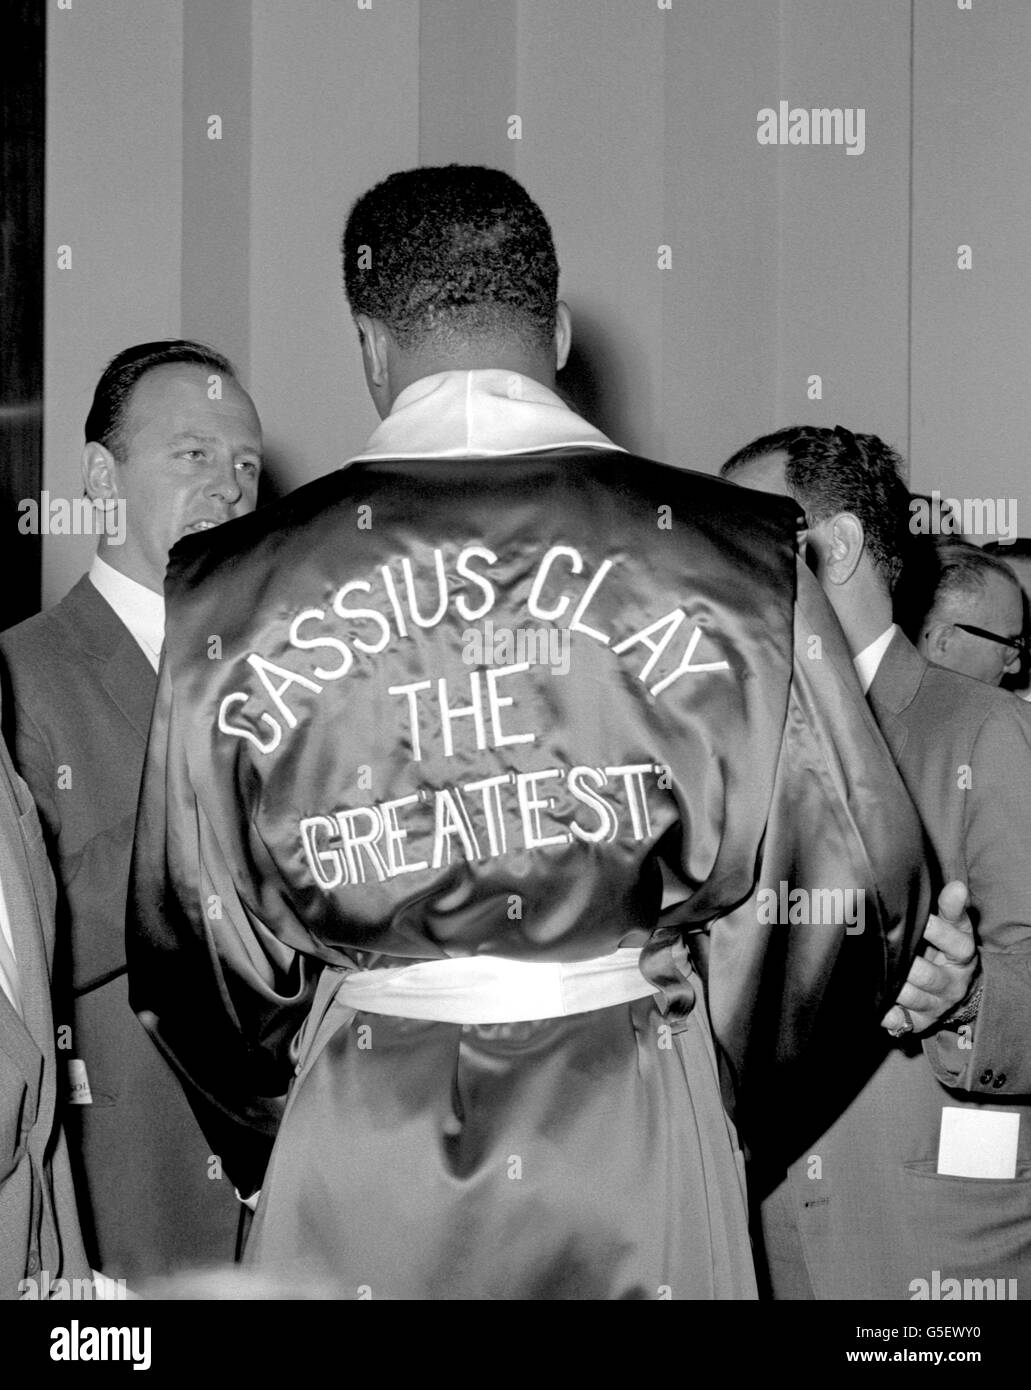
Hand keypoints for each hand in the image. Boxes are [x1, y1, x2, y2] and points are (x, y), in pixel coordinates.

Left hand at [881, 880, 977, 1036]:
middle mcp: (951, 985)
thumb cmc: (946, 948)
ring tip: (871, 970)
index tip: (920, 919)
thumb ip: (951, 908)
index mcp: (963, 958)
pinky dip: (886, 1013)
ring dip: (892, 986)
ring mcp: (935, 1006)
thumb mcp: (955, 928)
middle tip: (884, 947)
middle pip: (928, 976)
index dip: (937, 932)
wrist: (954, 988)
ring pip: (912, 998)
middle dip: (906, 963)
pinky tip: (872, 1002)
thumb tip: (956, 887)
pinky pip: (900, 1021)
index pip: (957, 945)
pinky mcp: (918, 1022)